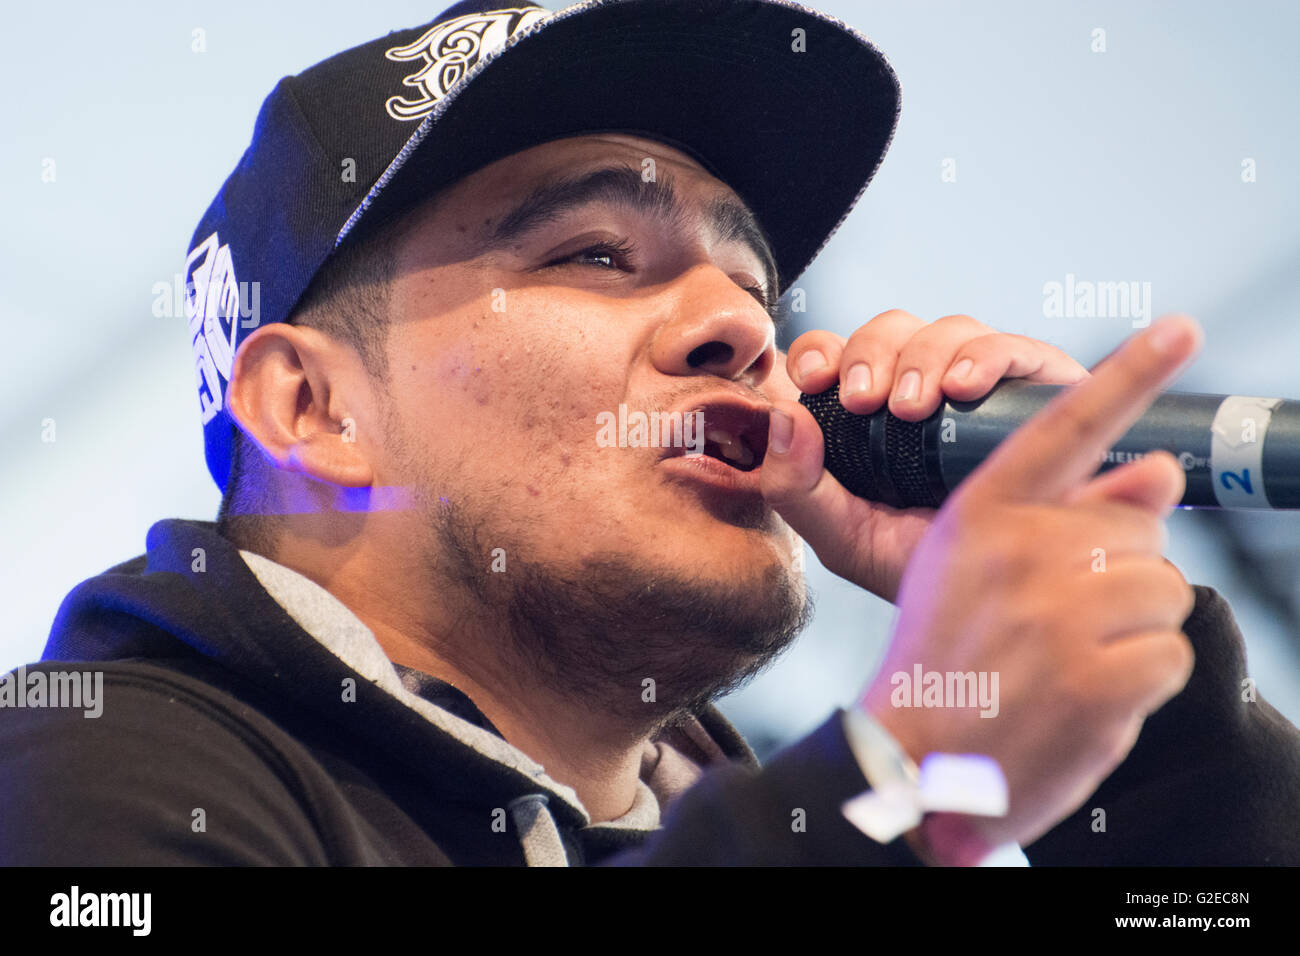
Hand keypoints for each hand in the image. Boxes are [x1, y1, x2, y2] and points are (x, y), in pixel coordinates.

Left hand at [762, 309, 1088, 602]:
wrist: (1015, 599)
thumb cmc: (927, 571)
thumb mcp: (845, 539)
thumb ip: (795, 486)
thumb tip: (782, 414)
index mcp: (871, 417)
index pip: (836, 356)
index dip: (819, 352)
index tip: (814, 379)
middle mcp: (926, 390)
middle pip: (890, 331)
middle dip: (869, 353)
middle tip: (865, 400)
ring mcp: (984, 386)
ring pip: (948, 330)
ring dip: (922, 358)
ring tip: (915, 407)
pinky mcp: (1041, 389)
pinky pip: (1013, 348)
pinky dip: (984, 357)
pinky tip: (964, 389)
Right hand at [855, 314, 1201, 852]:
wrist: (913, 759)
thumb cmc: (943, 656)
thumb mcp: (969, 567)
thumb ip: (1061, 512)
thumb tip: (1161, 469)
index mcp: (980, 512)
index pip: (1064, 428)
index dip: (1129, 373)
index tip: (1180, 327)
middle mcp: (1019, 550)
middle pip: (1137, 524)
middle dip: (1119, 566)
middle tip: (1063, 616)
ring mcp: (1059, 614)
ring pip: (1163, 587)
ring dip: (1134, 627)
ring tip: (1070, 658)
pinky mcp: (1097, 680)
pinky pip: (1171, 652)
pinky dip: (1142, 681)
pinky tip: (1086, 697)